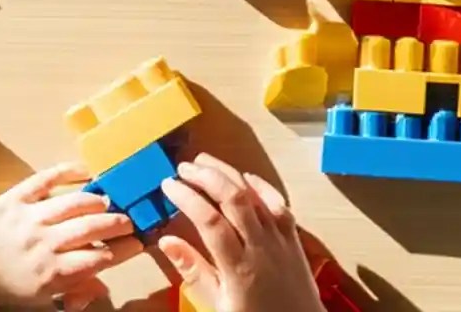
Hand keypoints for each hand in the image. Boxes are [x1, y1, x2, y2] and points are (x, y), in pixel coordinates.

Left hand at [0, 163, 142, 309]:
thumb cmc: (8, 286)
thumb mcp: (43, 297)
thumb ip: (76, 288)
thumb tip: (105, 285)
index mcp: (53, 273)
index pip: (99, 258)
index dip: (123, 250)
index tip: (139, 242)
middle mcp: (43, 244)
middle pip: (91, 228)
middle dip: (117, 223)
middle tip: (129, 220)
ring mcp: (28, 218)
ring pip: (74, 203)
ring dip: (98, 201)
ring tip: (109, 202)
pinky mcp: (13, 198)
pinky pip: (45, 178)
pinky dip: (68, 171)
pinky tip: (87, 171)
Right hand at [158, 154, 323, 311]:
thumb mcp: (217, 305)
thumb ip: (193, 271)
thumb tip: (166, 242)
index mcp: (238, 267)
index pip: (209, 221)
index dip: (187, 197)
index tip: (169, 185)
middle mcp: (261, 247)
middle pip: (234, 199)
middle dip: (207, 176)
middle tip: (183, 167)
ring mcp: (281, 239)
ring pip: (255, 195)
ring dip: (229, 174)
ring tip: (206, 162)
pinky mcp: (294, 238)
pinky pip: (279, 204)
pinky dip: (261, 186)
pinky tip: (245, 177)